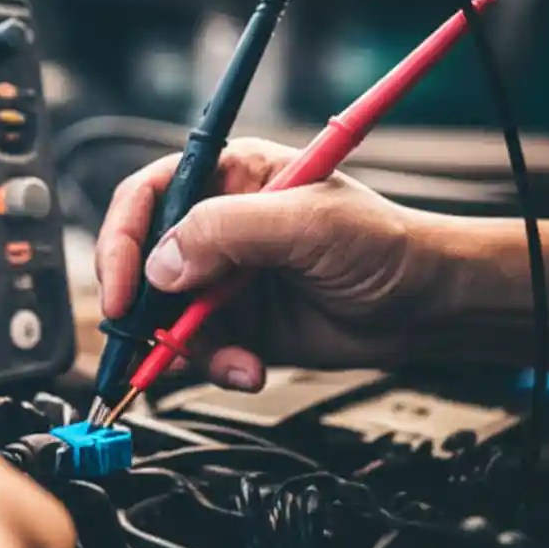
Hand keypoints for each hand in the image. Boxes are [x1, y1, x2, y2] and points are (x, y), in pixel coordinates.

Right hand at [96, 137, 453, 390]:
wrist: (426, 307)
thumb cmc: (384, 242)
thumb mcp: (307, 222)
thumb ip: (229, 231)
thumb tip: (161, 265)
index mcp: (229, 178)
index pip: (149, 195)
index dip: (122, 239)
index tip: (124, 288)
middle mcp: (218, 227)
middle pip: (144, 262)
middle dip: (143, 308)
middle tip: (148, 341)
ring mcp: (223, 279)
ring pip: (165, 316)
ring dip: (185, 347)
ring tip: (228, 360)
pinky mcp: (236, 326)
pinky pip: (198, 351)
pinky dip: (215, 366)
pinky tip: (248, 369)